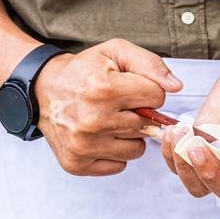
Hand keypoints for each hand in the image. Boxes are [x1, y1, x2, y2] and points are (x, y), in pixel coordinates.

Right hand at [35, 38, 180, 176]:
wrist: (43, 89)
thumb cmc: (84, 71)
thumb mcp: (116, 52)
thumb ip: (151, 64)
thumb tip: (176, 87)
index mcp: (104, 89)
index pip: (157, 98)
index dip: (147, 91)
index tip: (130, 88)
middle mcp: (92, 120)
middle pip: (146, 126)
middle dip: (138, 113)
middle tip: (116, 104)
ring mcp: (83, 145)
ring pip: (136, 150)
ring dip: (128, 136)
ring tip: (108, 120)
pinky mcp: (76, 163)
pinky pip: (118, 165)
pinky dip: (113, 153)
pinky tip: (99, 136)